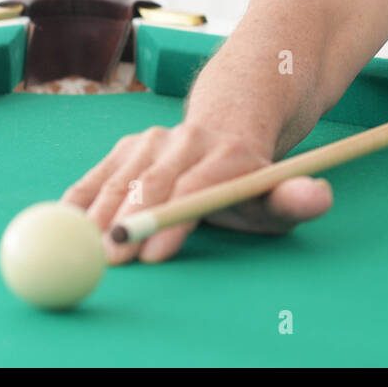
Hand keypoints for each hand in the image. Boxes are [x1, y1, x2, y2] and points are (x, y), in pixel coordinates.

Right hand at [62, 123, 333, 264]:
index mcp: (230, 155)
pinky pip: (99, 174)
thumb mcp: (277, 192)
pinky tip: (67, 224)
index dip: (174, 223)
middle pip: (153, 184)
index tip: (153, 256)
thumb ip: (295, 199)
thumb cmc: (250, 180)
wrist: (229, 123)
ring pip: (121, 179)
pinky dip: (80, 199)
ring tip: (81, 250)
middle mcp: (189, 140)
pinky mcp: (128, 144)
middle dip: (129, 224)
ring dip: (97, 216)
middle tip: (110, 263)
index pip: (199, 189)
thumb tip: (320, 195)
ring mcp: (155, 139)